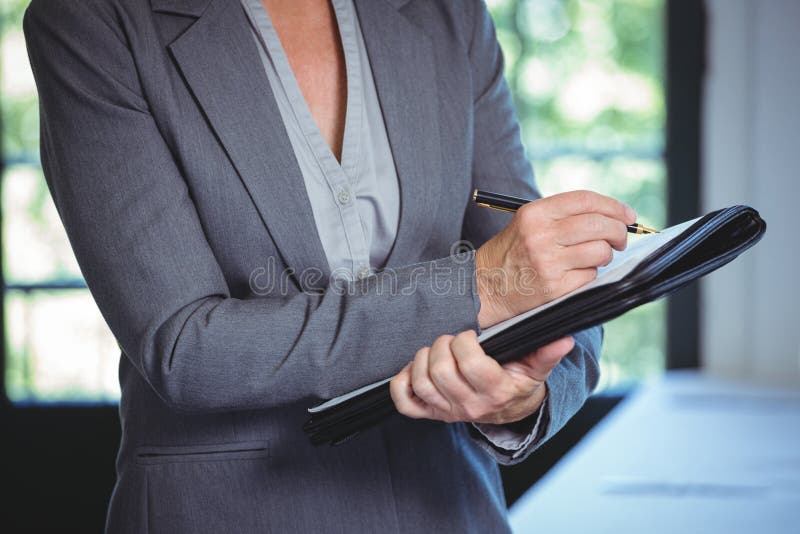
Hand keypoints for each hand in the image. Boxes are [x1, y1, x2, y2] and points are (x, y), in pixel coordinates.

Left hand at [390, 330, 573, 424]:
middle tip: (452, 341)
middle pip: (441, 372)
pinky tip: (413, 369)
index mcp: (496, 392)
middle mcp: (470, 405)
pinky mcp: (431, 414)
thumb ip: (547, 354)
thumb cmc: (518, 383)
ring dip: (422, 360)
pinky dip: (401, 384)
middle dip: (442, 346)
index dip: (465, 343)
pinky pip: (405, 403)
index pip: (471, 364)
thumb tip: (563, 340)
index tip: (470, 336)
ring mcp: (448, 412)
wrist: (509, 412)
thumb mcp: (536, 368)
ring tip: (436, 351)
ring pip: (421, 383)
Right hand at [475, 190, 636, 327]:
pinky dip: (590, 275)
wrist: (483, 287)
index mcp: (534, 213)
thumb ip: (562, 216)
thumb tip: (611, 216)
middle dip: (618, 231)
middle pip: (599, 224)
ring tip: (593, 258)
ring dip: (604, 255)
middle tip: (620, 239)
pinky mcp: (554, 287)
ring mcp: (548, 262)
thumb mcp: (527, 223)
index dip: (613, 206)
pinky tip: (576, 274)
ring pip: (600, 251)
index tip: (627, 215)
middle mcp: (541, 235)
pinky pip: (590, 276)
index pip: (585, 200)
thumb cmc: (510, 254)